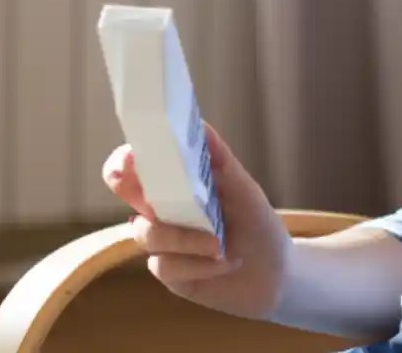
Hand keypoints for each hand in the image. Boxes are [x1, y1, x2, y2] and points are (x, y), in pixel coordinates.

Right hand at [102, 124, 292, 320]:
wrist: (275, 275)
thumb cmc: (259, 225)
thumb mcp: (246, 192)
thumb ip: (221, 163)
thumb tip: (201, 126)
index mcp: (179, 180)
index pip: (137, 162)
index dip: (126, 159)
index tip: (134, 158)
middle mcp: (163, 207)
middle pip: (126, 193)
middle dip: (136, 196)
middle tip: (154, 203)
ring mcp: (162, 240)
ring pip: (147, 233)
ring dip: (185, 239)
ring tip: (220, 245)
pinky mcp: (167, 271)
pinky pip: (164, 265)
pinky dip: (198, 264)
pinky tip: (224, 263)